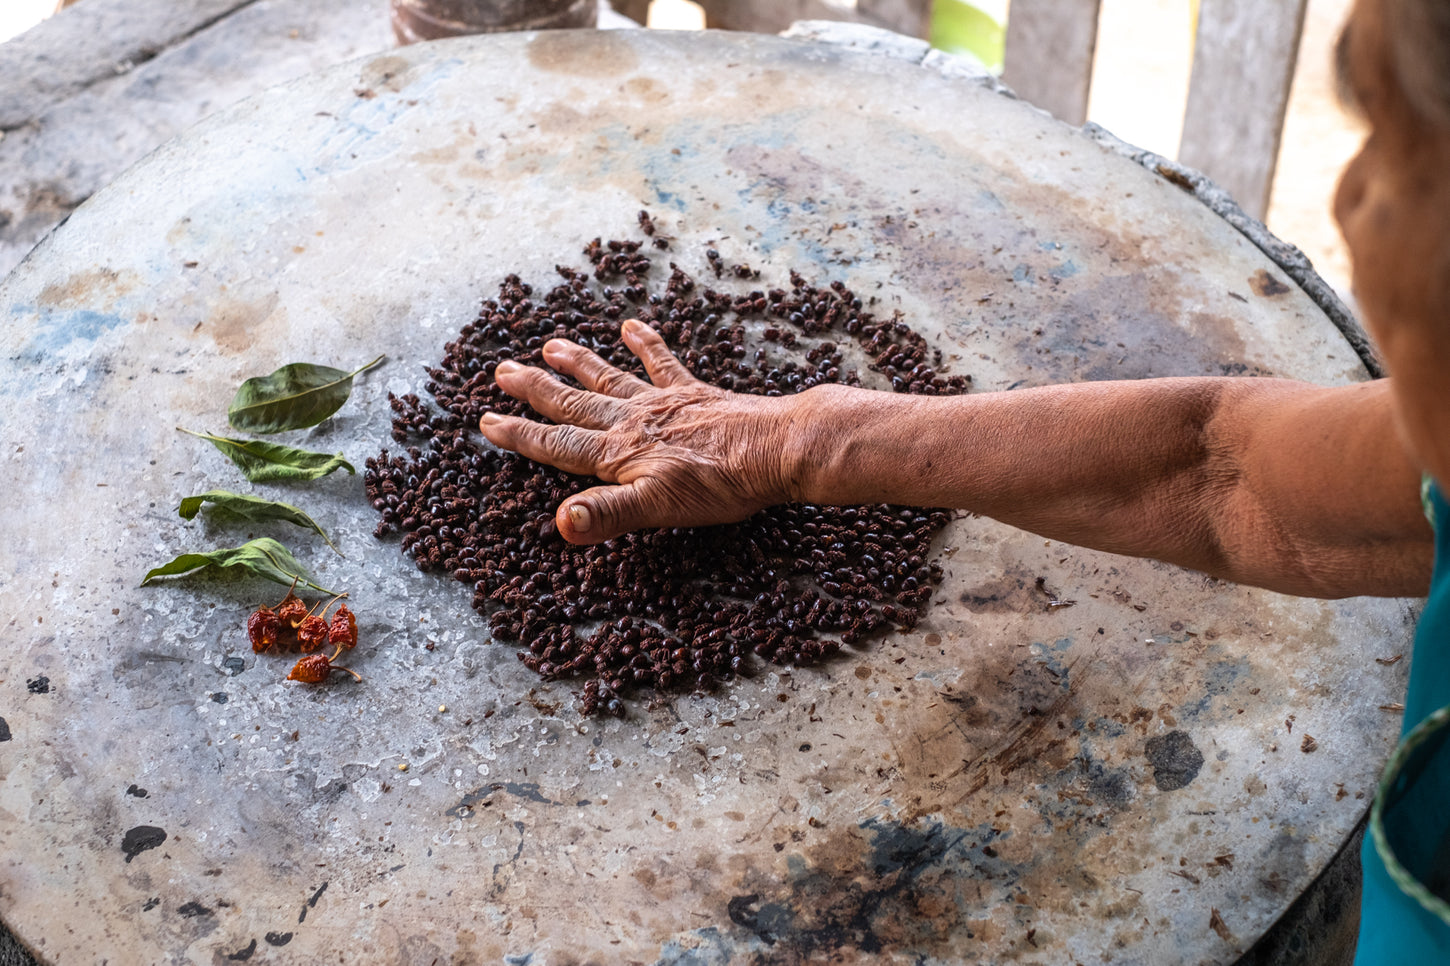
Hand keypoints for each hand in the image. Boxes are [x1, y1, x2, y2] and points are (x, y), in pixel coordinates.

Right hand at [479, 319, 798, 543]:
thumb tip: (561, 522)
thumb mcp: (658, 507)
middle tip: (502, 370)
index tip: (486, 421)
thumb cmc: (720, 485)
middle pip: (574, 405)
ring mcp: (663, 404)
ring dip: (579, 364)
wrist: (777, 450)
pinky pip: (663, 363)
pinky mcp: (694, 394)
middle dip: (536, 390)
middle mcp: (633, 423)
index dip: (521, 436)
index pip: (557, 445)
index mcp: (619, 454)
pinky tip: (631, 326)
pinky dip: (646, 344)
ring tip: (550, 344)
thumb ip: (607, 513)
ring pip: (609, 379)